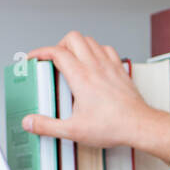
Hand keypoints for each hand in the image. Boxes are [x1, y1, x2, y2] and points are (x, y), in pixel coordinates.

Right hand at [22, 32, 169, 160]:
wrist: (140, 126)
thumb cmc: (113, 126)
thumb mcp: (73, 130)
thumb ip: (48, 126)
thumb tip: (30, 122)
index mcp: (81, 78)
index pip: (56, 52)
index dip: (41, 52)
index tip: (34, 58)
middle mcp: (95, 67)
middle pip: (73, 38)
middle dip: (59, 44)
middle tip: (54, 59)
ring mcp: (110, 66)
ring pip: (90, 40)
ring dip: (78, 45)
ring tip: (72, 59)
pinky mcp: (120, 70)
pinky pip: (107, 49)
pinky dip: (97, 50)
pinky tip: (94, 62)